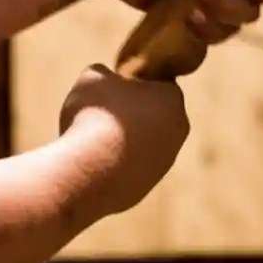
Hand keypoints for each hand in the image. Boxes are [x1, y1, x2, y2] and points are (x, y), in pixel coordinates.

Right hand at [58, 63, 189, 213]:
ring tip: (91, 141)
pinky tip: (91, 164)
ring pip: (140, 145)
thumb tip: (105, 79)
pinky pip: (126, 170)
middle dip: (129, 115)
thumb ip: (104, 73)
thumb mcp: (92, 77)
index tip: (112, 90)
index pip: (157, 85)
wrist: (86, 173)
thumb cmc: (94, 116)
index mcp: (172, 98)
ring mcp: (163, 163)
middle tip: (100, 115)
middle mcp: (177, 131)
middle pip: (152, 116)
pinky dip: (110, 166)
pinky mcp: (144, 188)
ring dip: (119, 142)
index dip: (133, 85)